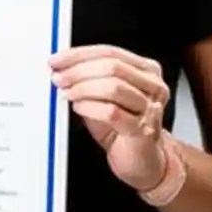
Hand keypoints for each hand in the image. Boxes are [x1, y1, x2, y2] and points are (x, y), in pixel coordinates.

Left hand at [50, 44, 169, 190]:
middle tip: (59, 77)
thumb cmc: (122, 125)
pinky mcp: (143, 130)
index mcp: (146, 71)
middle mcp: (153, 87)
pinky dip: (90, 107)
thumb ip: (90, 77)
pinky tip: (79, 108)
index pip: (110, 52)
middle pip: (112, 67)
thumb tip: (62, 66)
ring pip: (113, 87)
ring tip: (67, 93)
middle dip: (78, 70)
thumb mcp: (105, 95)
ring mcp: (150, 108)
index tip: (58, 60)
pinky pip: (112, 112)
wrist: (140, 159)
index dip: (79, 54)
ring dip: (83, 88)